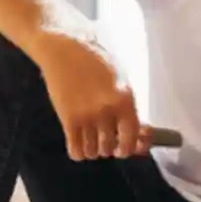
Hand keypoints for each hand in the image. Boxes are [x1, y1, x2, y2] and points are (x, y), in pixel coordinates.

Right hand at [32, 34, 150, 160]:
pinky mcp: (68, 119)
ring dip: (94, 150)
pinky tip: (78, 142)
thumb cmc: (94, 59)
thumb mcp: (120, 78)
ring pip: (94, 152)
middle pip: (111, 147)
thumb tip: (137, 133)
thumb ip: (127, 105)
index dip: (130, 147)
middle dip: (110, 148)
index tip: (124, 149)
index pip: (132, 137)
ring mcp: (87, 116)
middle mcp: (107, 110)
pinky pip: (75, 150)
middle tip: (105, 140)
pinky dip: (78, 152)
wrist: (63, 49)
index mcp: (125, 98)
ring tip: (91, 139)